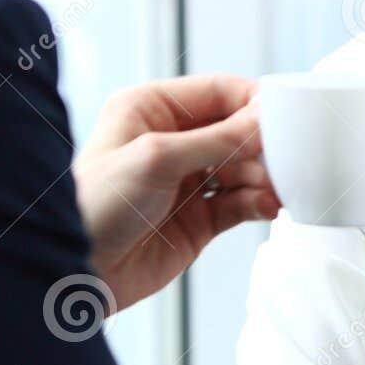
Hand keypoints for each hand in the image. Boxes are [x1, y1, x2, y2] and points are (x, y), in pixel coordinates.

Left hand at [72, 74, 279, 311]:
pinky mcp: (199, 219)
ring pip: (243, 168)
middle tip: (287, 158)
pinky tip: (268, 206)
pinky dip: (258, 203)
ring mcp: (187, 181)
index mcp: (151, 109)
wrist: (77, 272)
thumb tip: (263, 120)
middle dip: (262, 145)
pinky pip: (240, 203)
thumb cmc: (95, 206)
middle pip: (236, 130)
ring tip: (278, 187)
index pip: (217, 92)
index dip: (252, 103)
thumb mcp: (155, 159)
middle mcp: (172, 140)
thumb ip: (215, 140)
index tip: (284, 117)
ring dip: (264, 177)